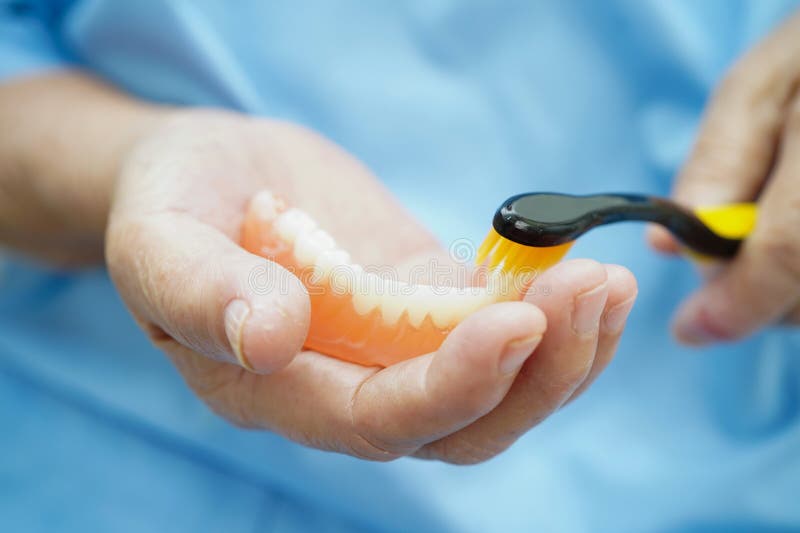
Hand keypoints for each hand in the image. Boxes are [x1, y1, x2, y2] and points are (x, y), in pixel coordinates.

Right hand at [107, 110, 636, 462]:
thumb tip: (272, 336)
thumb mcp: (157, 237)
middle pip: (461, 427)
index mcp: (277, 391)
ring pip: (500, 392)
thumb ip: (202, 292)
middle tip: (587, 290)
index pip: (378, 421)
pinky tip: (593, 277)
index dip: (452, 385)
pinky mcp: (432, 306)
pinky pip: (507, 336)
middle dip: (535, 373)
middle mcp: (348, 386)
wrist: (213, 172)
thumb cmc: (172, 201)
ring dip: (566, 349)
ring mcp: (399, 348)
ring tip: (605, 282)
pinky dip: (559, 318)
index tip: (516, 320)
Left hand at [648, 11, 799, 344]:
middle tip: (721, 261)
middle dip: (753, 295)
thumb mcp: (760, 89)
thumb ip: (718, 164)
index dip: (735, 304)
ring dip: (782, 291)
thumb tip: (672, 246)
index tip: (689, 329)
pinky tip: (786, 234)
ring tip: (763, 234)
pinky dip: (799, 278)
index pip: (787, 254)